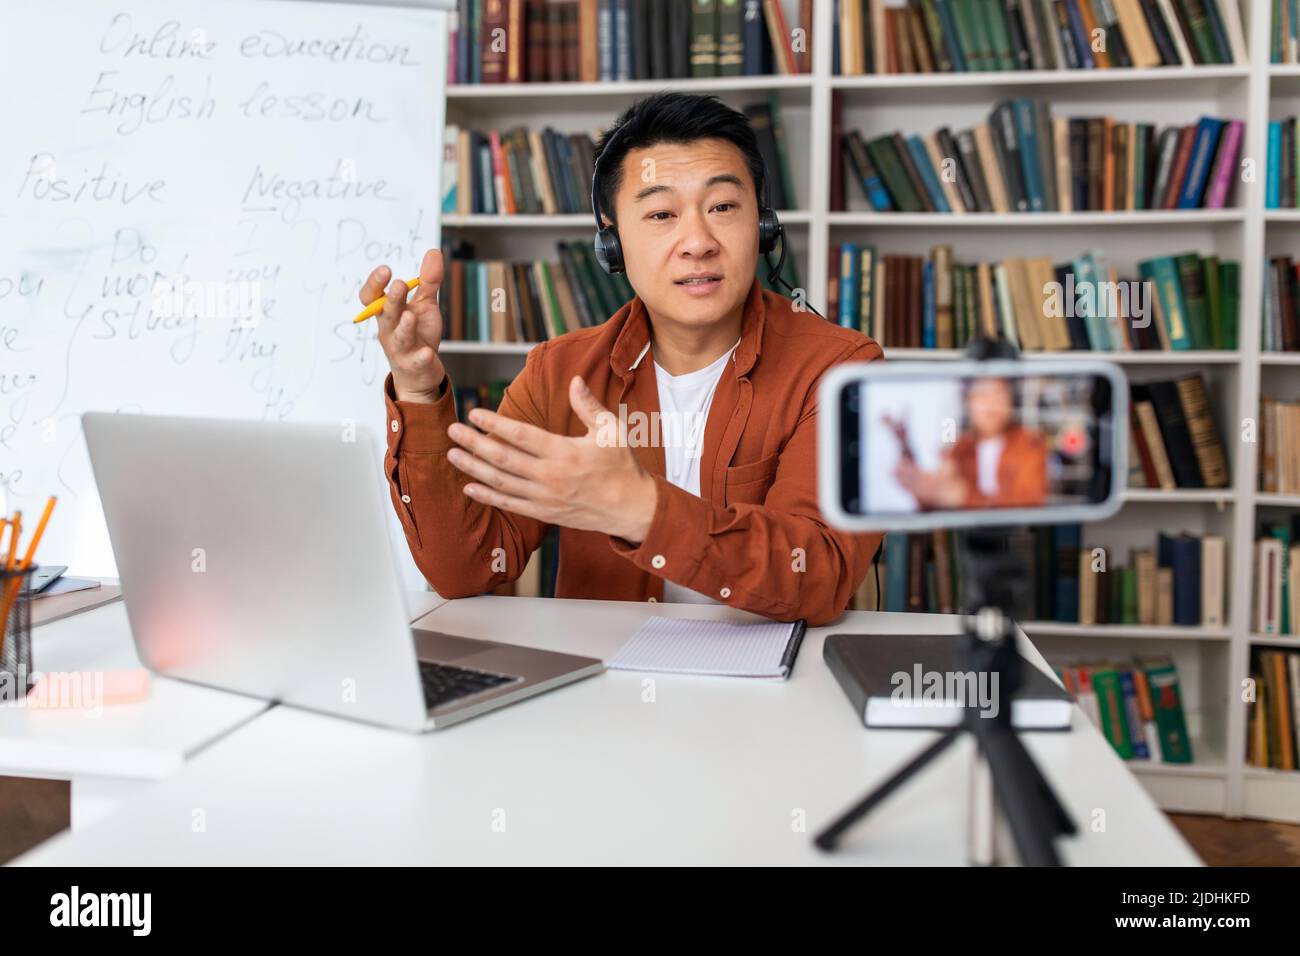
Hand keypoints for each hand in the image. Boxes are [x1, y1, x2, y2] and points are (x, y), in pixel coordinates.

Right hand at [363, 248, 444, 402]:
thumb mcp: (424, 305)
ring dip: (404, 326)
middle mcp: (389, 330)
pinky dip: (420, 356)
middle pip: (386, 314)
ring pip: (399, 337)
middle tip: (398, 284)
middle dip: (391, 300)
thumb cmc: (417, 333)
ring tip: (410, 316)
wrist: (419, 372)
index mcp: (387, 313)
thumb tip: (433, 251)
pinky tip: (427, 352)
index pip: (372, 298)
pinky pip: (416, 361)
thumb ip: (428, 281)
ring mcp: (400, 349)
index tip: (385, 270)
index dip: (375, 285)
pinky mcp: (414, 365)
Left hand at [445, 376, 658, 543]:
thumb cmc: (622, 465)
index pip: (521, 435)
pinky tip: (469, 486)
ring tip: (452, 454)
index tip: (474, 413)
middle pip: (503, 458)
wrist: (631, 508)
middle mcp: (550, 476)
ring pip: (500, 482)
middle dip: (473, 443)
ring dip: (473, 468)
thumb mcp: (612, 430)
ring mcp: (545, 497)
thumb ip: (589, 406)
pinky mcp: (544, 513)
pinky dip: (487, 496)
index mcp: (565, 452)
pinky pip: (509, 504)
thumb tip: (575, 380)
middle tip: (452, 430)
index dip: (495, 423)